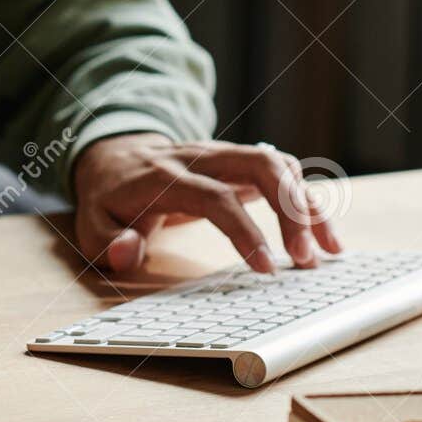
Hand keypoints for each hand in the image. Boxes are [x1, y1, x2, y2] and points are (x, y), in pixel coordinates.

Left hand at [72, 134, 343, 274]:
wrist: (114, 154)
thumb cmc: (109, 198)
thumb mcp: (91, 224)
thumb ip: (107, 242)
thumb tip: (128, 251)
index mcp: (163, 177)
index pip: (214, 197)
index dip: (244, 230)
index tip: (267, 267)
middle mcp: (199, 157)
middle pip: (259, 165)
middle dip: (291, 209)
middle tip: (308, 258)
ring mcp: (221, 154)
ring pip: (276, 162)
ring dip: (308, 203)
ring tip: (330, 250)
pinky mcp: (237, 160)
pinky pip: (280, 168)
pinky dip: (306, 197)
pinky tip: (322, 233)